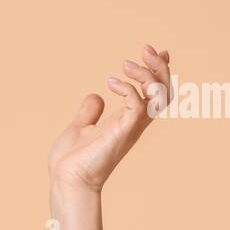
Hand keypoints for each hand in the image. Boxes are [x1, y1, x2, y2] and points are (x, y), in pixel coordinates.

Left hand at [48, 43, 170, 194]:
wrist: (65, 180)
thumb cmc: (71, 161)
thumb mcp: (80, 128)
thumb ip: (90, 112)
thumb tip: (96, 97)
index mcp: (128, 121)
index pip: (155, 94)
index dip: (160, 72)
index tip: (158, 52)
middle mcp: (135, 124)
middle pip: (164, 92)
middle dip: (159, 68)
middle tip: (146, 49)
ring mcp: (130, 128)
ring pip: (159, 97)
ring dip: (149, 75)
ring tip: (127, 63)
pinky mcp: (122, 132)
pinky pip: (138, 106)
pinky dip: (128, 89)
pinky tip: (111, 82)